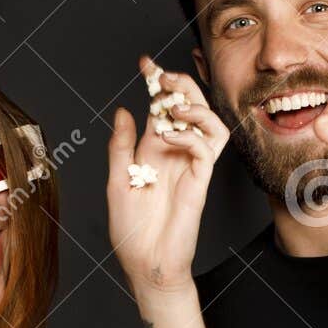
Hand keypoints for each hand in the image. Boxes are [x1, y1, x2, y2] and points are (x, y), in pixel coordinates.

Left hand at [107, 56, 228, 294]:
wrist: (145, 264)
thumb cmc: (131, 230)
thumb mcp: (117, 181)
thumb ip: (121, 147)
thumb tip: (123, 111)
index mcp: (153, 151)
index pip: (160, 108)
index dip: (156, 83)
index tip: (145, 63)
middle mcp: (174, 155)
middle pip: (190, 108)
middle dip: (179, 85)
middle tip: (161, 75)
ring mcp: (190, 167)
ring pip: (210, 124)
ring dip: (194, 107)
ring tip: (173, 106)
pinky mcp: (199, 182)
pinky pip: (205, 149)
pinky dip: (189, 136)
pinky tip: (168, 138)